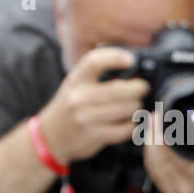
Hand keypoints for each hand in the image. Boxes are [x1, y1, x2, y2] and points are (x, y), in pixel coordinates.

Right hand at [37, 48, 149, 163]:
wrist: (52, 134)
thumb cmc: (71, 105)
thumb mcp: (77, 83)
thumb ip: (98, 74)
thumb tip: (133, 65)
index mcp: (76, 79)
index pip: (94, 61)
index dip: (115, 57)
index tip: (131, 59)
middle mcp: (79, 97)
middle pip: (120, 89)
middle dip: (139, 88)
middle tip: (142, 88)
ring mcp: (86, 118)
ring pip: (127, 109)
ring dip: (137, 107)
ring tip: (134, 105)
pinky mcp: (95, 135)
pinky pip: (126, 128)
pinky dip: (133, 124)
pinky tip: (129, 121)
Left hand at [141, 114, 193, 192]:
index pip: (173, 155)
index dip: (161, 136)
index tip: (159, 119)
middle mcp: (182, 186)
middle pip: (157, 157)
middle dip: (151, 134)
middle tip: (153, 117)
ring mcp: (171, 190)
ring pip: (151, 163)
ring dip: (147, 143)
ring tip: (150, 126)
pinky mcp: (163, 192)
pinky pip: (151, 170)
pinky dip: (148, 154)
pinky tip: (149, 143)